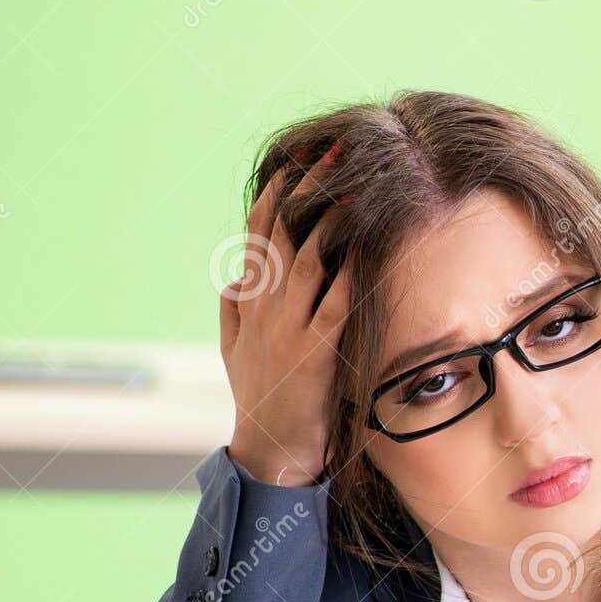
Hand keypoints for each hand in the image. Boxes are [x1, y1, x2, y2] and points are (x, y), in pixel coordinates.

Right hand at [219, 143, 351, 486]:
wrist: (270, 452)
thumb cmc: (260, 398)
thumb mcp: (235, 349)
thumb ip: (233, 310)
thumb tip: (233, 276)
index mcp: (249, 299)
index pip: (260, 231)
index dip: (279, 189)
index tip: (302, 154)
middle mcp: (264, 307)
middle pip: (286, 233)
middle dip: (310, 187)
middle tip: (337, 149)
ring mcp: (287, 330)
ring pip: (308, 261)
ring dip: (334, 220)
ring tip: (357, 184)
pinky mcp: (315, 356)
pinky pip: (335, 307)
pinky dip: (350, 277)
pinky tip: (367, 251)